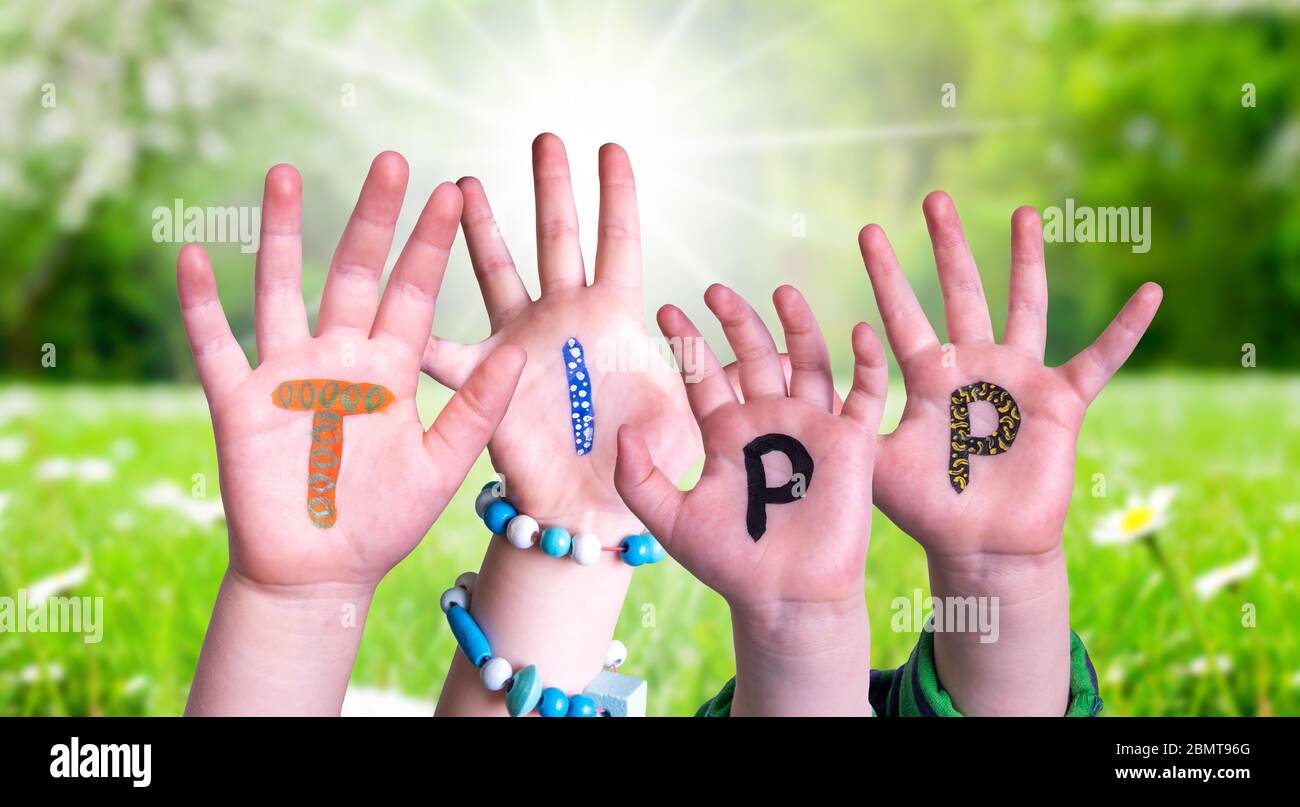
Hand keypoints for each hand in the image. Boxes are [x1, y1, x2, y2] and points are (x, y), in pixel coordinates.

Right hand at [178, 153, 523, 591]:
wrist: (321, 576)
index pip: (414, 294)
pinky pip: (215, 347)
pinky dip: (201, 306)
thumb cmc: (385, 524)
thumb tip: (517, 355)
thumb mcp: (441, 465)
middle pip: (354, 274)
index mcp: (391, 372)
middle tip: (392, 160)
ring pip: (281, 289)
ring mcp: (287, 375)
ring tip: (283, 174)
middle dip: (372, 219)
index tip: (453, 190)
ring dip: (281, 234)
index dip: (431, 244)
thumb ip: (477, 410)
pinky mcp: (239, 403)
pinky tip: (192, 258)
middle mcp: (340, 359)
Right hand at [427, 135, 698, 713]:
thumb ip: (697, 381)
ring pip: (496, 272)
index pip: (618, 240)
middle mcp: (565, 318)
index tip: (612, 145)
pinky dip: (422, 332)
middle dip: (550, 187)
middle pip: (555, 238)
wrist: (596, 513)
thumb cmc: (648, 467)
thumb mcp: (687, 418)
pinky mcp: (488, 381)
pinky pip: (446, 355)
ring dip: (479, 230)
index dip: (615, 193)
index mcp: (615, 317)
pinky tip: (401, 300)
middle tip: (545, 136)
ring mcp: (521, 343)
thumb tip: (710, 348)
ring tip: (463, 184)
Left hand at [615, 284, 887, 714]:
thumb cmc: (731, 563)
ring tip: (781, 291)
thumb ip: (641, 479)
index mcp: (726, 434)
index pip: (704, 377)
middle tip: (715, 289)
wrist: (787, 596)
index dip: (687, 344)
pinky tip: (859, 331)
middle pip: (752, 357)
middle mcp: (767, 422)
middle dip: (736, 322)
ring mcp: (811, 428)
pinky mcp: (850, 443)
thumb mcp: (673, 520)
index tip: (665, 311)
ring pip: (806, 362)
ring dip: (797, 327)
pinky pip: (863, 395)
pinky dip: (866, 364)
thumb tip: (625, 431)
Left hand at [860, 191, 1160, 559]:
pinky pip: (1101, 360)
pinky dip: (1126, 330)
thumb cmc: (927, 509)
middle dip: (947, 246)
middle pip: (960, 292)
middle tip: (933, 197)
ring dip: (1025, 260)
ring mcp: (1019, 379)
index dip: (886, 274)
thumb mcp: (877, 462)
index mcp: (930, 376)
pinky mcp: (1061, 403)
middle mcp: (974, 366)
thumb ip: (855, 416)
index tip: (868, 231)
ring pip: (1024, 306)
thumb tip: (838, 355)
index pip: (902, 313)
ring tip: (1023, 212)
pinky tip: (1151, 292)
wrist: (982, 545)